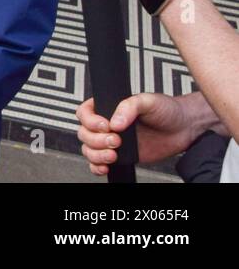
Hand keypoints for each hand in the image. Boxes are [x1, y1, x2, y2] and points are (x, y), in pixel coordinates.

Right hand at [76, 93, 207, 175]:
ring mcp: (112, 142)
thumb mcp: (147, 101)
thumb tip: (114, 122)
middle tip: (116, 141)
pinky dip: (97, 167)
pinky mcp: (121, 156)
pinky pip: (98, 164)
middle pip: (84, 134)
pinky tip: (106, 167)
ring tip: (114, 155)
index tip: (106, 126)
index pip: (85, 113)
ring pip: (88, 150)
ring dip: (97, 155)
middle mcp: (107, 125)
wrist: (184, 128)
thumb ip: (129, 106)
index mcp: (108, 107)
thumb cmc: (166, 109)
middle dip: (97, 140)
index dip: (90, 121)